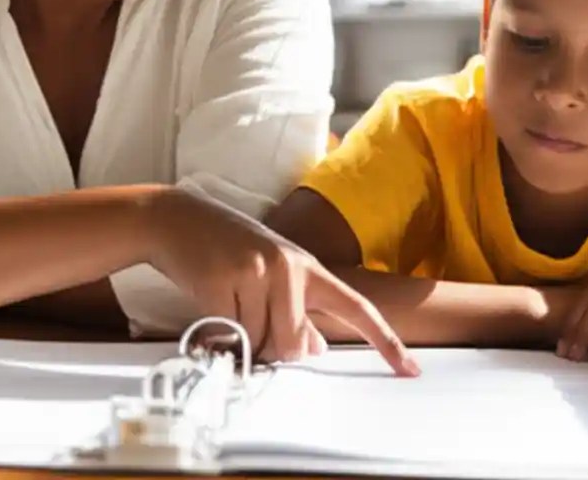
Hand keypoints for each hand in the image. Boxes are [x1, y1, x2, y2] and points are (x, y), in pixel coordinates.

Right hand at [146, 187, 419, 375]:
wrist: (177, 219)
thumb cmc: (226, 251)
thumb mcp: (271, 274)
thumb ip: (297, 310)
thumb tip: (315, 349)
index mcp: (308, 268)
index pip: (357, 307)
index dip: (385, 341)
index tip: (410, 369)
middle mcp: (289, 268)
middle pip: (293, 344)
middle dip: (269, 353)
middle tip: (246, 338)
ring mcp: (256, 271)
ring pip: (259, 343)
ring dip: (239, 346)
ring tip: (223, 320)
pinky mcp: (223, 280)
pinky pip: (227, 335)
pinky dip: (215, 341)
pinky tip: (207, 324)